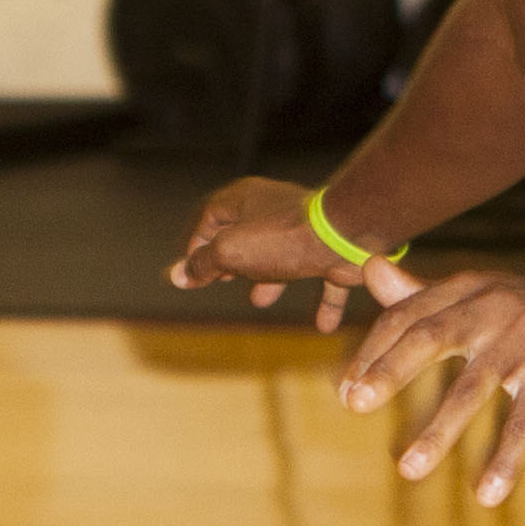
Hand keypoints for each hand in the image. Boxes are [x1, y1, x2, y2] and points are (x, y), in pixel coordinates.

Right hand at [170, 177, 406, 331]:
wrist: (347, 234)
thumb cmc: (283, 238)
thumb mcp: (229, 252)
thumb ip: (203, 264)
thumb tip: (177, 275)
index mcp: (244, 200)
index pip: (209, 218)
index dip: (196, 245)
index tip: (191, 273)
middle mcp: (274, 211)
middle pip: (245, 235)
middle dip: (233, 261)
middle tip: (223, 280)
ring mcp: (306, 230)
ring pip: (282, 257)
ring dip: (269, 280)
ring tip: (259, 301)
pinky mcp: (332, 251)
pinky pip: (324, 277)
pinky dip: (324, 301)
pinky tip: (323, 325)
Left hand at [338, 267, 524, 503]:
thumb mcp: (478, 296)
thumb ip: (421, 293)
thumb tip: (368, 268)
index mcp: (468, 290)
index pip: (410, 315)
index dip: (375, 350)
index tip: (347, 390)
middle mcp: (494, 307)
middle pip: (433, 336)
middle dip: (391, 370)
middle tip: (355, 404)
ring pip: (474, 387)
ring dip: (440, 431)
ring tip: (408, 469)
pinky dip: (506, 459)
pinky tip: (486, 494)